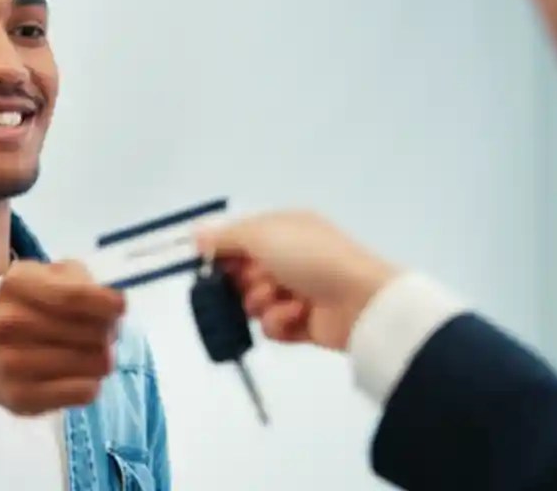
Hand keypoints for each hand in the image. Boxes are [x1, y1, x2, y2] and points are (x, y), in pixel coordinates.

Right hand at [0, 260, 124, 415]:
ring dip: (102, 358)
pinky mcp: (21, 398)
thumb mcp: (54, 279)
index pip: (74, 297)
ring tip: (87, 353)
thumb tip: (116, 305)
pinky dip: (92, 383)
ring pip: (95, 362)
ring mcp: (10, 363)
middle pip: (92, 331)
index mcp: (17, 284)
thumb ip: (84, 284)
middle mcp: (7, 323)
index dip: (106, 303)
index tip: (121, 307)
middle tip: (101, 333)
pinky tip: (78, 375)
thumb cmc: (33, 311)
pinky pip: (85, 392)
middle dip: (108, 332)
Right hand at [196, 210, 400, 350]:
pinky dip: (280, 322)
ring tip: (281, 299)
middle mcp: (289, 258)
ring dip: (261, 302)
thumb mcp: (262, 234)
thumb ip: (225, 236)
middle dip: (243, 281)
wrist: (360, 300)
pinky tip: (296, 316)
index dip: (223, 254)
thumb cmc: (310, 257)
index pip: (239, 241)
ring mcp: (296, 292)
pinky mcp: (303, 324)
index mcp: (283, 230)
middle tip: (257, 280)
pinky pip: (272, 327)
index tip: (210, 265)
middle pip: (242, 275)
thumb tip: (196, 234)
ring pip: (253, 303)